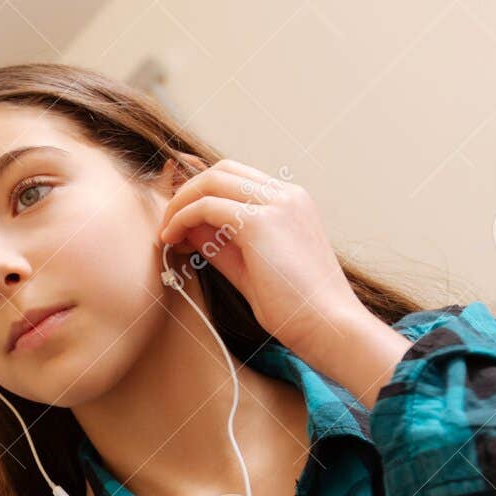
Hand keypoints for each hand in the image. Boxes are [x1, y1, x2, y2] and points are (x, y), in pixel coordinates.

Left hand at [156, 156, 378, 365]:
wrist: (329, 325)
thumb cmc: (294, 305)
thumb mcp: (250, 266)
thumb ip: (220, 243)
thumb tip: (186, 228)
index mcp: (291, 201)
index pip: (236, 178)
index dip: (201, 195)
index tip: (180, 224)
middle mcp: (287, 195)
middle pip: (221, 171)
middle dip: (186, 193)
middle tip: (168, 225)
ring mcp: (277, 204)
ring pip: (211, 181)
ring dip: (180, 204)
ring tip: (167, 233)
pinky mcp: (262, 222)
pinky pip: (207, 206)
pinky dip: (182, 218)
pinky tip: (172, 240)